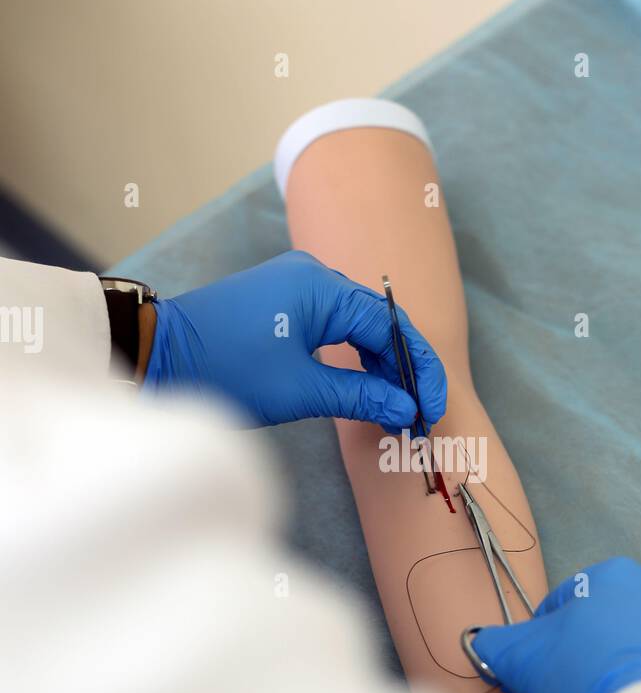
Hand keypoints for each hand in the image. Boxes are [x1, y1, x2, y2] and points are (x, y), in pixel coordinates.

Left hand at [143, 252, 446, 429]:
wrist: (157, 356)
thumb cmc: (225, 369)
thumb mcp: (299, 390)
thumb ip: (360, 396)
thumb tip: (405, 410)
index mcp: (321, 287)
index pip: (391, 327)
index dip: (418, 370)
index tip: (431, 408)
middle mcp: (313, 276)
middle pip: (379, 324)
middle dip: (403, 371)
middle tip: (418, 416)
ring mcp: (296, 286)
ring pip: (358, 327)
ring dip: (380, 367)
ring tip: (395, 410)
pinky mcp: (283, 303)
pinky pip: (335, 326)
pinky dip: (354, 358)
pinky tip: (366, 390)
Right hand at [471, 557, 640, 692]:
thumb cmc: (585, 677)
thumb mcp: (523, 661)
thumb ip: (499, 646)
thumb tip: (482, 642)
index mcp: (612, 576)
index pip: (568, 602)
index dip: (548, 637)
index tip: (544, 670)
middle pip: (615, 619)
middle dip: (597, 648)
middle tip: (580, 689)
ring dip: (637, 664)